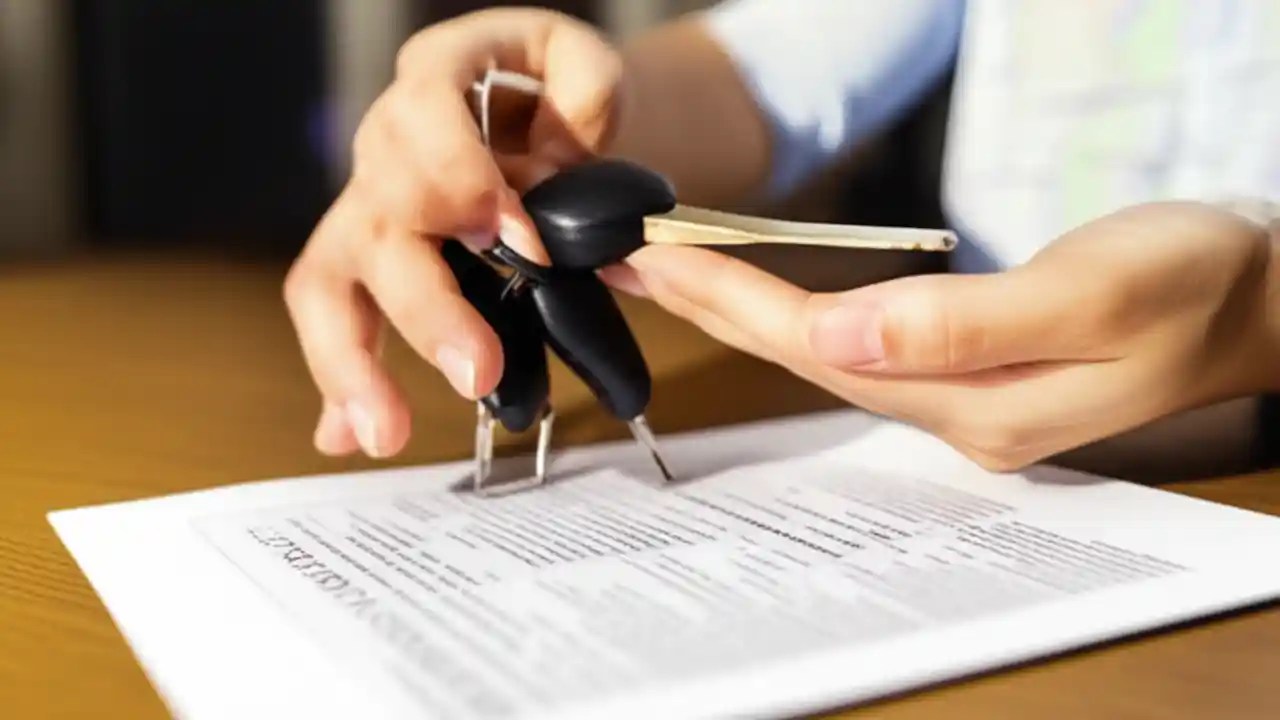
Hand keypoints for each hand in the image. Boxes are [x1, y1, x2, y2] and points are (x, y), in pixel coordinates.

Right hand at [283, 8, 623, 457]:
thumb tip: (558, 167)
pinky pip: (336, 319)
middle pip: (378, 225)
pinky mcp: (369, 264)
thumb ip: (585, 93)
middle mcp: (386, 147)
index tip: (523, 243)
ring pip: (327, 283)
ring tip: (384, 432)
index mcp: (435, 80)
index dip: (463, 179)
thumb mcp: (586, 62)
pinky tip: (346, 434)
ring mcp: (370, 210)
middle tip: (475, 372)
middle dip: (424, 306)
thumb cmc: (561, 91)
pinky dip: (341, 381)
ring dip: (353, 364)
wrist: (545, 112)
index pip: (425, 117)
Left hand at [610, 201, 1278, 470]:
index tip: (658, 256)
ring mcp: (962, 399)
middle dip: (712, 306)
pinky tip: (763, 293)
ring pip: (825, 353)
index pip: (823, 346)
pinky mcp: (970, 373)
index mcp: (979, 403)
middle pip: (805, 356)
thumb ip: (969, 324)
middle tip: (631, 260)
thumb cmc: (1190, 284)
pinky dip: (796, 311)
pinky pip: (858, 345)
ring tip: (672, 271)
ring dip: (743, 309)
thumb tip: (847, 335)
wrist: (1255, 298)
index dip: (733, 299)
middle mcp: (956, 415)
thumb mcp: (1093, 297)